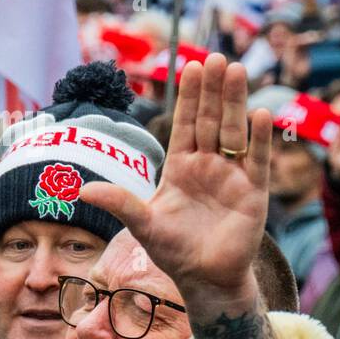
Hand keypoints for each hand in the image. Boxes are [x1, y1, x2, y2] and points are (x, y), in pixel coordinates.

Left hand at [81, 55, 269, 303]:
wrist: (204, 280)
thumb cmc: (173, 251)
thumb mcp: (142, 224)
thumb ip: (118, 202)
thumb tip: (80, 190)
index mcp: (181, 167)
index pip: (185, 123)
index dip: (189, 96)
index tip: (192, 66)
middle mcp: (208, 166)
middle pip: (210, 120)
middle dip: (214, 90)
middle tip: (218, 58)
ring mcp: (232, 177)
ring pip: (233, 132)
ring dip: (235, 102)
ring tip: (237, 71)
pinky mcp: (253, 194)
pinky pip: (257, 160)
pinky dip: (258, 139)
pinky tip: (259, 113)